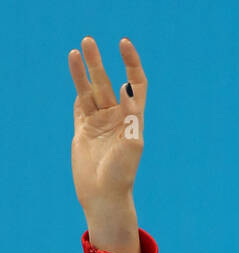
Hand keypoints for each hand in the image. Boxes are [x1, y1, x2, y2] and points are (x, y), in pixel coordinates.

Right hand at [68, 36, 146, 211]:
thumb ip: (130, 115)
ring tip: (76, 51)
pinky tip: (75, 71)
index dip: (131, 63)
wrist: (104, 196)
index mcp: (133, 119)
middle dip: (98, 62)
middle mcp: (117, 118)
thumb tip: (126, 87)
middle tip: (89, 41)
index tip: (123, 45)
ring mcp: (99, 122)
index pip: (135, 84)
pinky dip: (78, 87)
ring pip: (91, 90)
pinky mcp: (84, 130)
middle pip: (108, 82)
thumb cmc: (122, 174)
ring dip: (83, 71)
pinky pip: (80, 104)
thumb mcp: (132, 144)